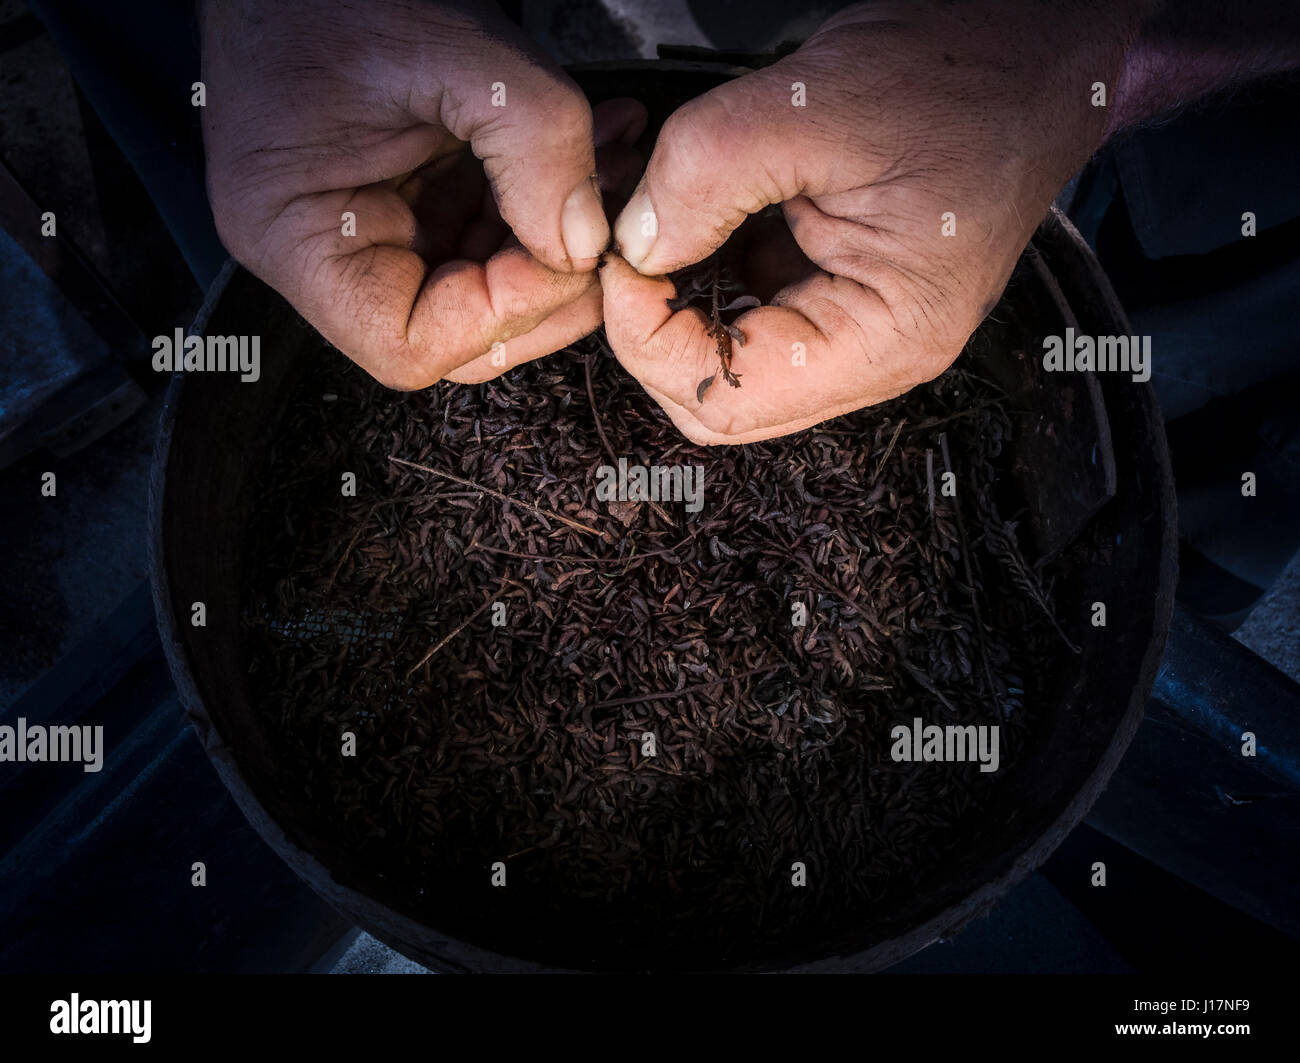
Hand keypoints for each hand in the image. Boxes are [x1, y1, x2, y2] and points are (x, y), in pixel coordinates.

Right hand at [201, 0, 643, 388]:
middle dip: (545, 286)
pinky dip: (542, 199)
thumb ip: (536, 143)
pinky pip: (482, 229)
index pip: (410, 343)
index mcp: (297, 238)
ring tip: (614, 168)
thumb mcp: (453, 48)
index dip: (502, 313)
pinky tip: (594, 152)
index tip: (569, 256)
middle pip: (455, 332)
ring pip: (483, 285)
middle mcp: (326, 250)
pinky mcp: (404, 200)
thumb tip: (588, 242)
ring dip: (559, 236)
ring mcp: (369, 227)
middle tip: (607, 233)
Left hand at [604, 0, 1146, 442]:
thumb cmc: (965, 74)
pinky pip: (747, 313)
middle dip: (654, 331)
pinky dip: (705, 273)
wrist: (1036, 46)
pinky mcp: (838, 294)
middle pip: (718, 398)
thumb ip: (703, 177)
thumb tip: (631, 243)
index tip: (619, 259)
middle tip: (631, 249)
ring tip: (663, 222)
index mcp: (884, 339)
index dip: (646, 338)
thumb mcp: (814, 105)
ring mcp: (854, 328)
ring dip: (676, 302)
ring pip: (725, 360)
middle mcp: (871, 355)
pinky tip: (701, 215)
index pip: (725, 397)